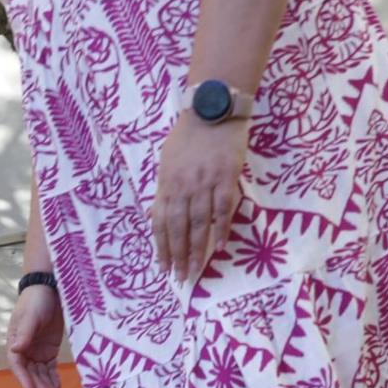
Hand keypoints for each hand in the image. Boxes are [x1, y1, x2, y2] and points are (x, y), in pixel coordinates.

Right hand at [6, 285, 64, 387]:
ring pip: (40, 373)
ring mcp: (37, 351)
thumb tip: (15, 350)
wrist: (50, 289)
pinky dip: (53, 378)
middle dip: (38, 385)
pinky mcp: (49, 350)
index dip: (23, 379)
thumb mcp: (30, 316)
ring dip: (46, 385)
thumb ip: (25, 333)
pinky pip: (50, 368)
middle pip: (30, 372)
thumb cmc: (36, 301)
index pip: (17, 364)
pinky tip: (58, 387)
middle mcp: (25, 350)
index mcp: (15, 342)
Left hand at [151, 114, 249, 283]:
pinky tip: (218, 248)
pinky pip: (222, 210)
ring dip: (197, 250)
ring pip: (199, 223)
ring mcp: (205, 183)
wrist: (212, 109)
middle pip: (179, 228)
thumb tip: (163, 215)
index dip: (162, 247)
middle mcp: (183, 186)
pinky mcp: (226, 178)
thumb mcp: (168, 161)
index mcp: (166, 183)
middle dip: (178, 256)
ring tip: (196, 271)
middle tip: (180, 278)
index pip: (161, 222)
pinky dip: (220, 230)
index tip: (163, 268)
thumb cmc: (189, 136)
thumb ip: (167, 188)